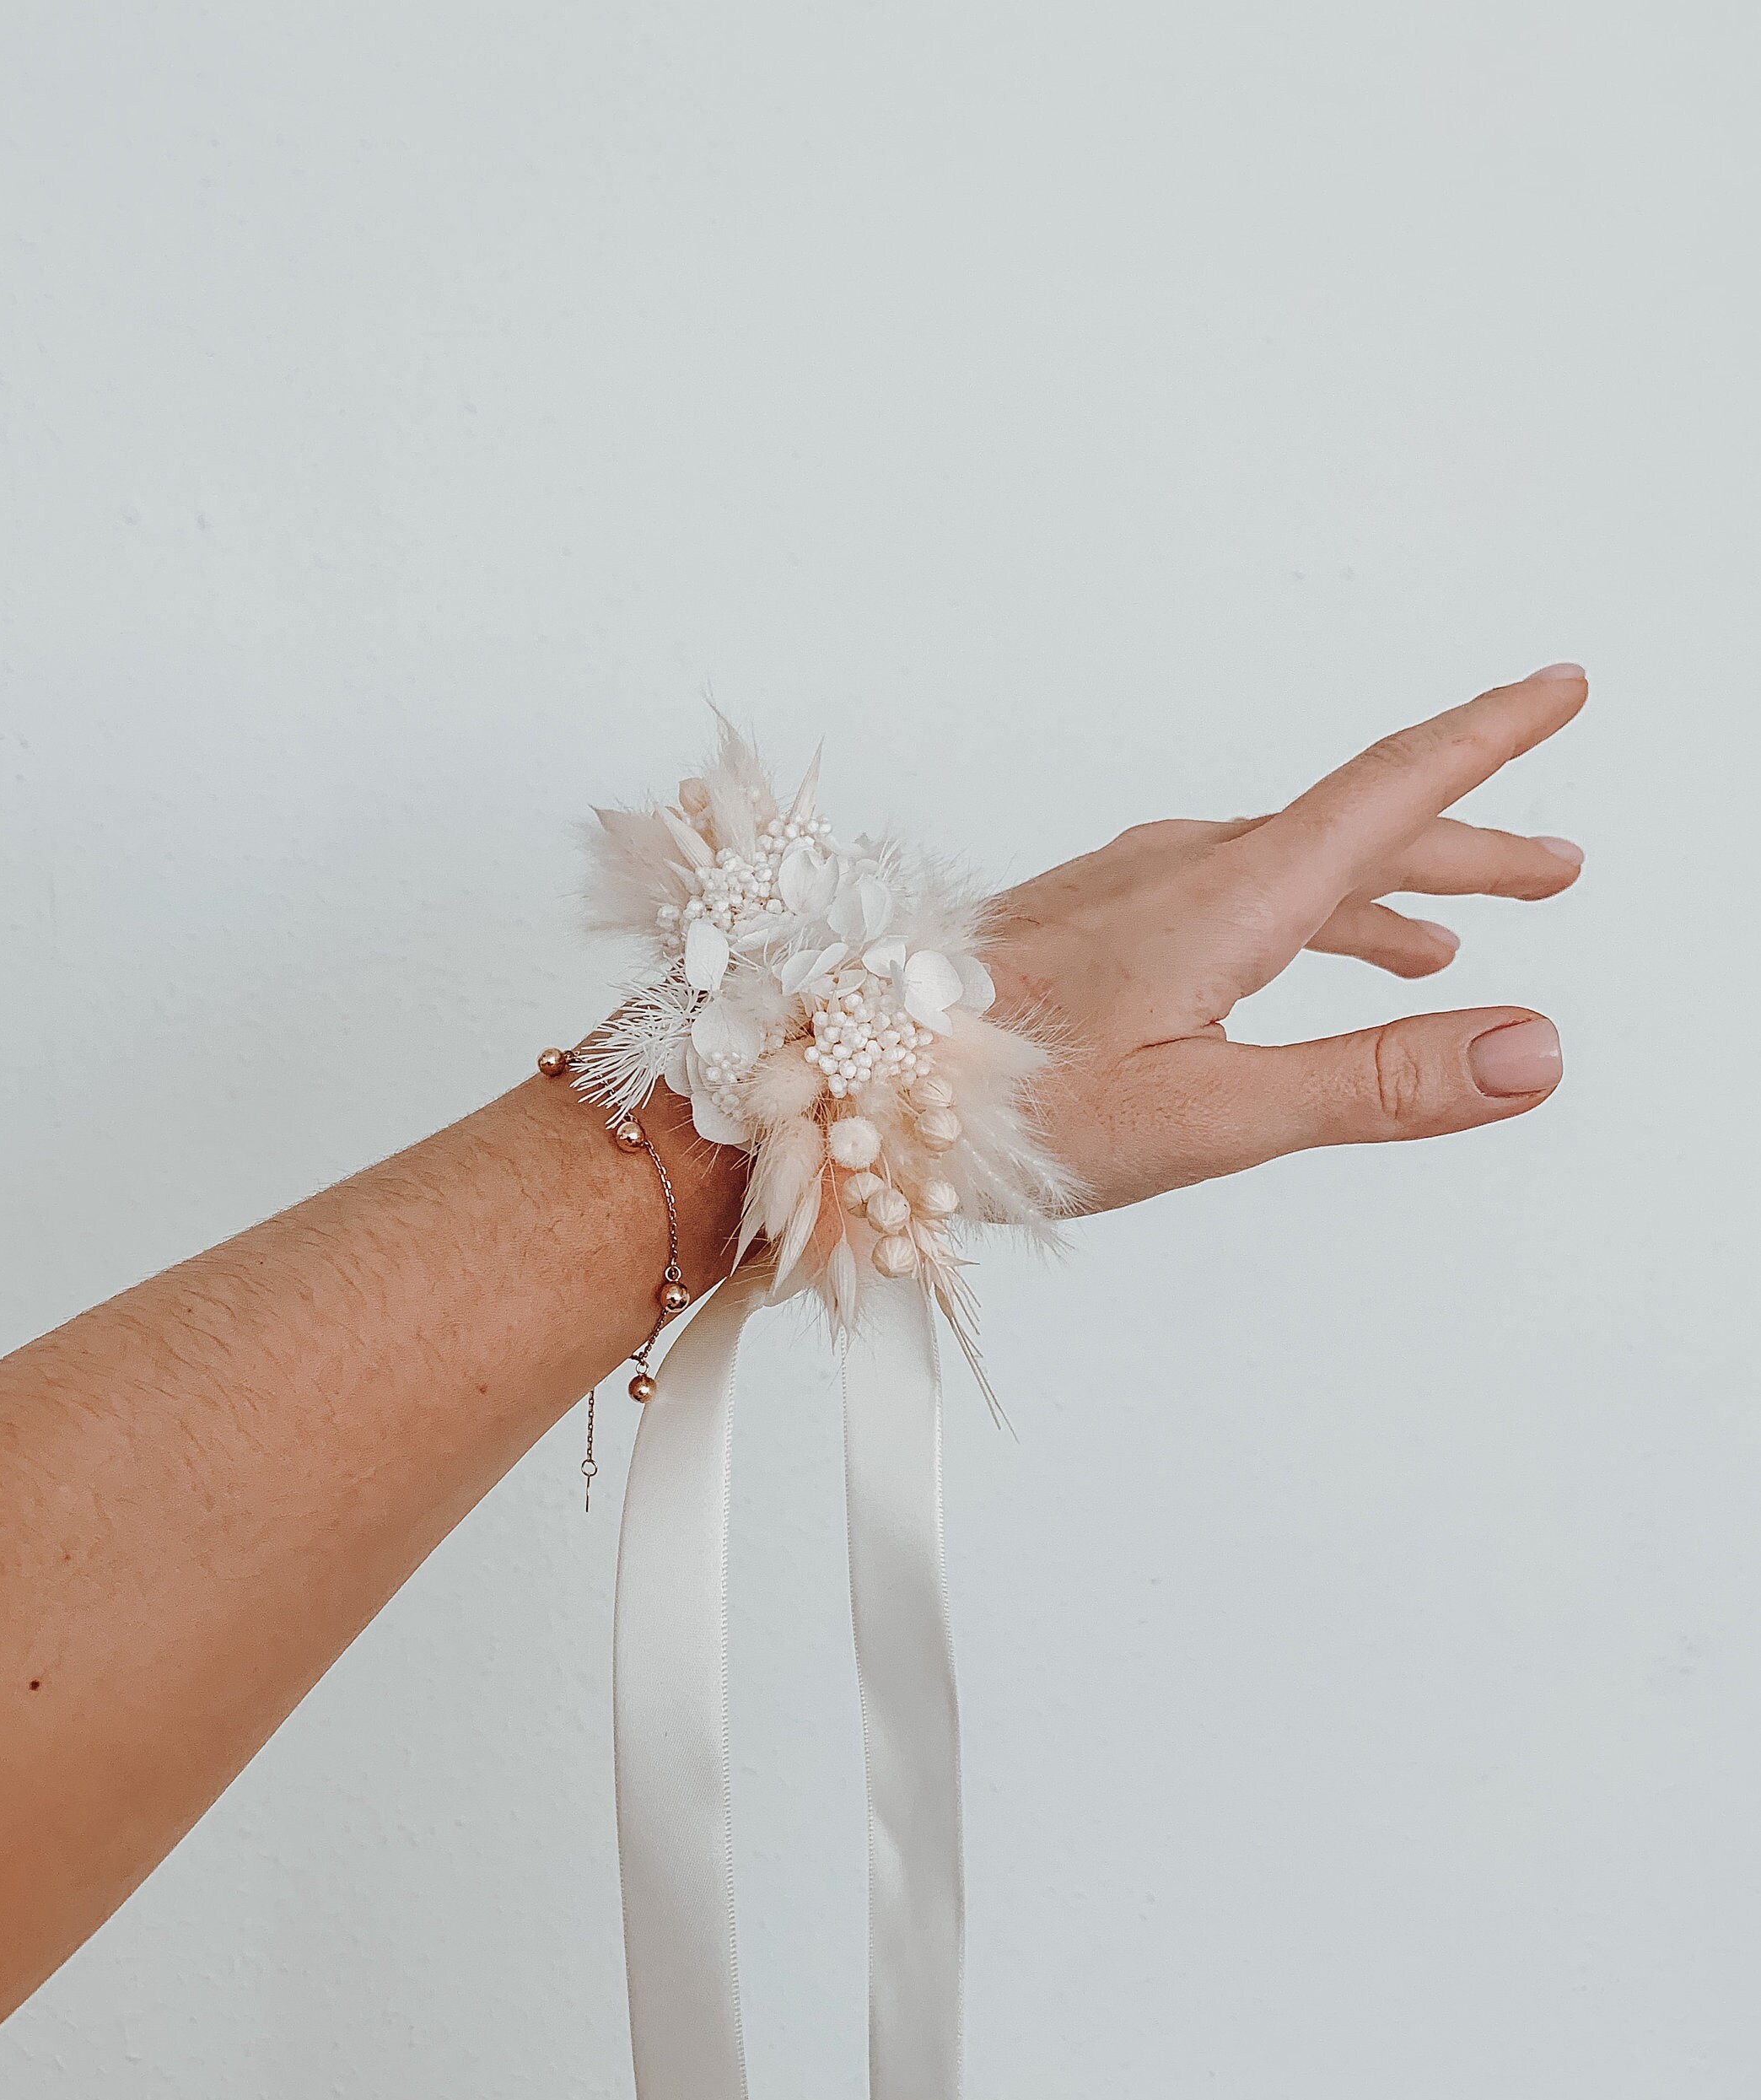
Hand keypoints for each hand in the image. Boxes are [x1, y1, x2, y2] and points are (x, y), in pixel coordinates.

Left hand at [986, 667, 1587, 1211]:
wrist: (831, 1086)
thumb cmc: (1002, 1111)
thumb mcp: (1211, 1115)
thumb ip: (1373, 1081)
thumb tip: (1533, 1049)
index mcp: (1227, 898)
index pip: (1390, 790)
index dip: (1489, 740)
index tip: (1565, 688)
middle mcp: (1179, 870)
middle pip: (1354, 834)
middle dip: (1464, 847)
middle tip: (1553, 869)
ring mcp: (1124, 891)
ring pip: (1285, 869)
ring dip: (1381, 892)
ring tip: (1449, 939)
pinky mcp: (1083, 924)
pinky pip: (1222, 896)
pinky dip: (1291, 920)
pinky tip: (1289, 968)